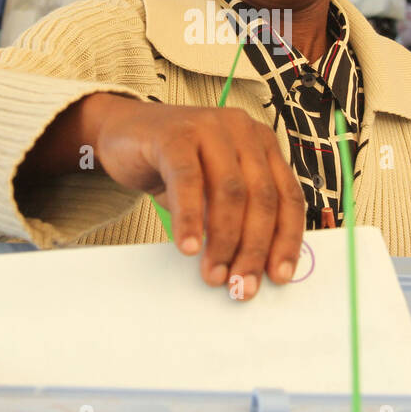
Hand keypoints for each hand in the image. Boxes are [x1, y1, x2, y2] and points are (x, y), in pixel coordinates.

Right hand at [89, 97, 305, 299]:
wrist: (123, 133)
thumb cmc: (173, 165)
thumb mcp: (212, 190)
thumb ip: (236, 216)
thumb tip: (250, 267)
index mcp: (262, 142)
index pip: (288, 196)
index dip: (287, 240)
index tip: (279, 276)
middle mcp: (242, 130)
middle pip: (262, 197)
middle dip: (254, 249)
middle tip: (241, 284)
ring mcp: (209, 127)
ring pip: (230, 192)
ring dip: (224, 240)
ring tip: (213, 272)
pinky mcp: (173, 135)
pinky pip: (188, 181)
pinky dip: (190, 218)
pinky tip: (189, 246)